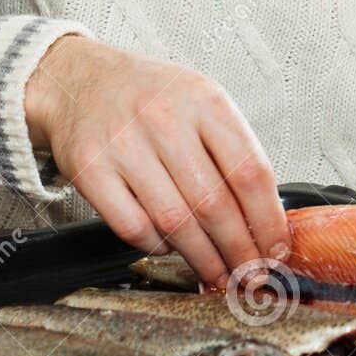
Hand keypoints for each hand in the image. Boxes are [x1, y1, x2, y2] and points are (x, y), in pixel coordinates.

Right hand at [24, 34, 288, 287]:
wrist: (79, 80)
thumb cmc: (147, 96)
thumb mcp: (199, 101)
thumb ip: (231, 150)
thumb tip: (265, 217)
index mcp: (202, 99)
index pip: (250, 171)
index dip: (268, 220)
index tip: (275, 248)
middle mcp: (164, 119)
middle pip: (215, 205)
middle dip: (240, 252)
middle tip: (250, 275)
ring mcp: (123, 145)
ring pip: (176, 223)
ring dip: (203, 259)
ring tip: (217, 273)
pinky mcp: (90, 170)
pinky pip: (133, 227)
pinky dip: (157, 246)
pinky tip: (168, 246)